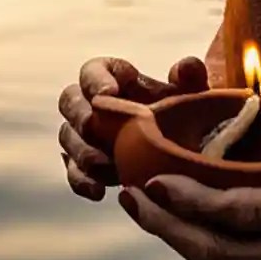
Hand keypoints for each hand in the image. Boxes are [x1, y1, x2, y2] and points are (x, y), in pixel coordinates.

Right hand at [58, 56, 209, 200]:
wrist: (182, 149)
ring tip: (105, 165)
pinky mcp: (87, 167)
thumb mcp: (192, 94)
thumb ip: (191, 76)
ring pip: (68, 137)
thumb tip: (186, 67)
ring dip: (82, 151)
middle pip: (70, 101)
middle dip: (79, 114)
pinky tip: (98, 192)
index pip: (92, 70)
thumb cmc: (183, 113)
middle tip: (91, 126)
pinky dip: (81, 181)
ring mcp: (86, 136)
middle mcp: (93, 104)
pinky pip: (74, 172)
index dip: (95, 79)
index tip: (108, 92)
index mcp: (114, 79)